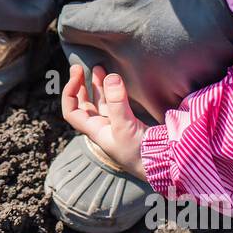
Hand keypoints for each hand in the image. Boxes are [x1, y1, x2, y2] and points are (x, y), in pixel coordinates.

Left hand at [61, 63, 149, 180]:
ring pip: (103, 103)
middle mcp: (103, 128)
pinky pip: (118, 105)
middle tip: (82, 67)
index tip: (76, 74)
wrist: (162, 165)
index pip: (71, 111)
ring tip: (100, 68)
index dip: (69, 92)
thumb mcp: (124, 127)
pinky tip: (119, 83)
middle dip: (83, 86)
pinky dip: (116, 92)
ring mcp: (117, 126)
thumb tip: (111, 77)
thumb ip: (117, 102)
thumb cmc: (138, 152)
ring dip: (100, 86)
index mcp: (95, 130)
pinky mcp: (131, 124)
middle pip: (86, 105)